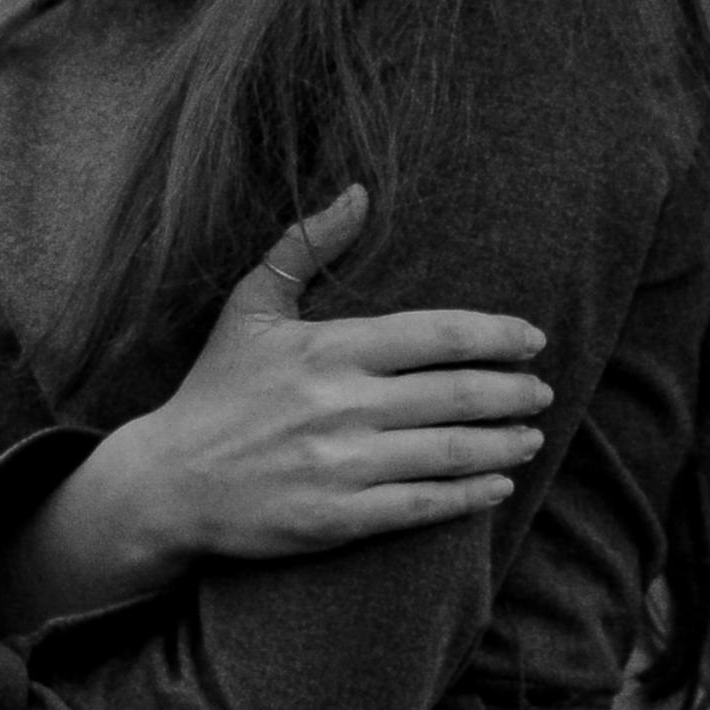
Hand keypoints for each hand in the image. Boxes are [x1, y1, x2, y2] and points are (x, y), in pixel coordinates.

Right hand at [117, 189, 551, 559]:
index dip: (496, 336)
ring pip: (448, 451)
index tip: (531, 339)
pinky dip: (470, 494)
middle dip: (512, 392)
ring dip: (503, 443)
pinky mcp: (336, 519)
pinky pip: (422, 505)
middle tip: (542, 392)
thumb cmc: (216, 390)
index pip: (436, 335)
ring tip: (531, 436)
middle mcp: (339, 404)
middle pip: (456, 394)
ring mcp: (339, 465)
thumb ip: (305, 246)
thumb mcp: (250, 307)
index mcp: (327, 348)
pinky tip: (498, 483)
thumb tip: (360, 190)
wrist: (167, 483)